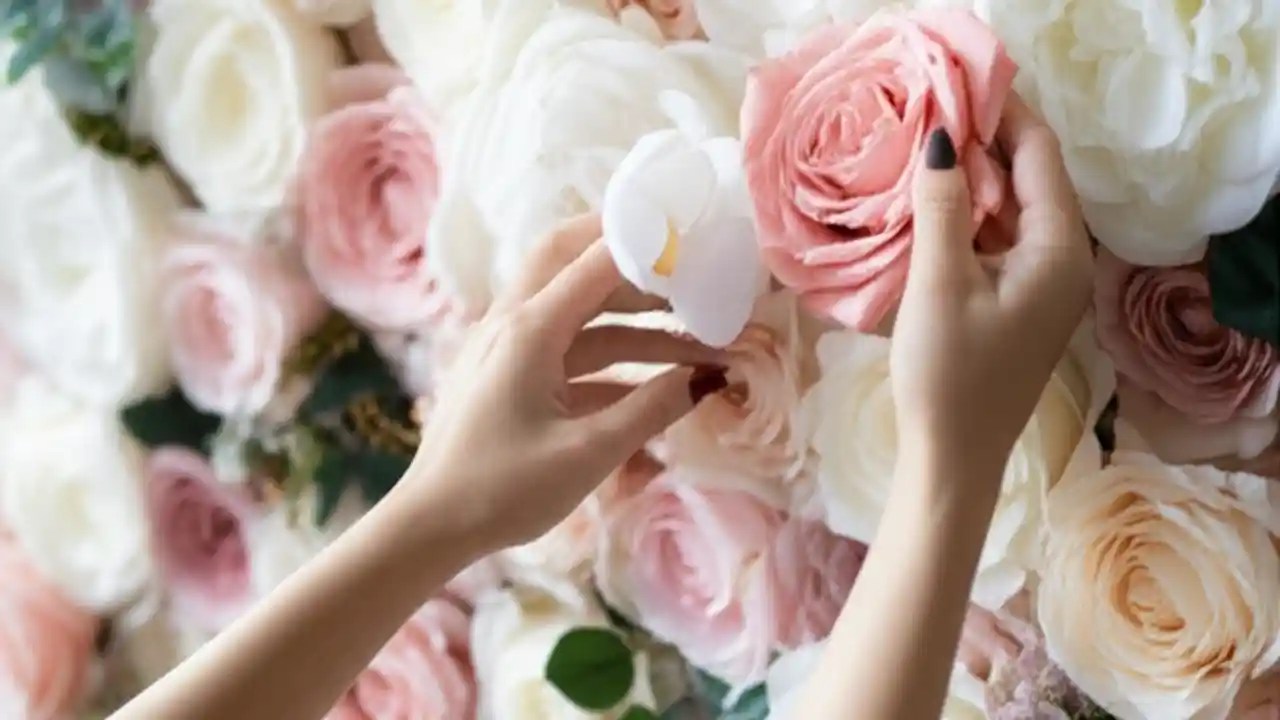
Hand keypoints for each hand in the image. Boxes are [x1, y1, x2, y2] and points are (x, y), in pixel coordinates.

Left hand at [403, 214, 727, 551]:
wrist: (430, 526)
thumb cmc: (503, 490)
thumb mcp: (588, 453)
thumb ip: (652, 409)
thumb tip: (710, 377)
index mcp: (528, 329)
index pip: (596, 260)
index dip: (649, 245)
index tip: (699, 240)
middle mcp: (514, 323)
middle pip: (574, 261)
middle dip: (634, 261)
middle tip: (692, 270)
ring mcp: (509, 348)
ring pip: (579, 311)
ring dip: (635, 321)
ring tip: (698, 342)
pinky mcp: (511, 376)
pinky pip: (571, 349)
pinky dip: (615, 358)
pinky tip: (660, 380)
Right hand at [891, 95, 1092, 478]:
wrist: (951, 459)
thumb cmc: (948, 376)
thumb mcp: (939, 284)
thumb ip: (941, 206)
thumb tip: (941, 137)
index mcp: (1060, 252)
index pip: (1039, 156)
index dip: (1000, 114)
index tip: (953, 86)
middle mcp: (1063, 261)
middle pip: (1029, 179)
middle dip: (982, 144)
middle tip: (928, 114)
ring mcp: (1041, 285)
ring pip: (1010, 210)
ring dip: (970, 181)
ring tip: (920, 150)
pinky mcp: (1016, 302)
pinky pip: (997, 240)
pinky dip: (966, 218)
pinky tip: (927, 206)